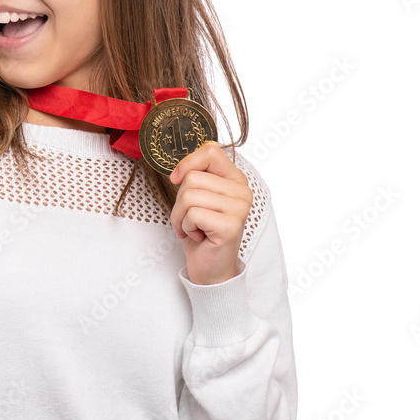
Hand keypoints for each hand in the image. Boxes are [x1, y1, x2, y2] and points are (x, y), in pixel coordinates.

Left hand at [168, 142, 252, 284]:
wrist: (210, 268)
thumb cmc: (201, 232)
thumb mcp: (197, 198)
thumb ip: (195, 177)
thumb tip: (179, 171)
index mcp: (235, 179)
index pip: (211, 151)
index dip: (188, 162)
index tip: (177, 178)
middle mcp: (242, 191)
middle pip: (192, 177)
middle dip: (179, 201)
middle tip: (189, 219)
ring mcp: (239, 208)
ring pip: (188, 196)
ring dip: (180, 216)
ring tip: (193, 228)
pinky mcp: (231, 225)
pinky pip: (192, 214)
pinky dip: (186, 227)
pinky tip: (199, 236)